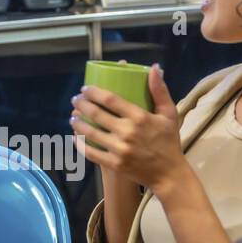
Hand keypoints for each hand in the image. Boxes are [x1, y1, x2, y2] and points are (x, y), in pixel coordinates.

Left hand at [70, 64, 185, 194]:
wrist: (169, 174)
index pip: (110, 99)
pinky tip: (75, 138)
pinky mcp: (114, 164)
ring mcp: (119, 150)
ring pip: (91, 133)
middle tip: (75, 100)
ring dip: (77, 123)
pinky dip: (81, 145)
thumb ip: (160, 91)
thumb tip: (155, 68)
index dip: (94, 92)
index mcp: (139, 117)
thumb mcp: (169, 114)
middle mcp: (127, 132)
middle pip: (96, 114)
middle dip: (81, 105)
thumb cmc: (169, 142)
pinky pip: (92, 153)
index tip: (85, 89)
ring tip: (72, 117)